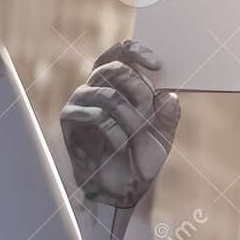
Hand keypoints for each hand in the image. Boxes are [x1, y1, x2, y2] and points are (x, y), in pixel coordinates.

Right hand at [60, 41, 178, 208]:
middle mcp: (97, 86)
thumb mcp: (163, 135)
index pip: (121, 52)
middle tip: (150, 114)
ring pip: (109, 95)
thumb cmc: (141, 157)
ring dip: (131, 118)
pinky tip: (121, 146)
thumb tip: (169, 96)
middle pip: (116, 68)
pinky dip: (115, 133)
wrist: (122, 188)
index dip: (137, 51)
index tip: (158, 64)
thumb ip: (168, 115)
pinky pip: (96, 116)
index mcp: (119, 83)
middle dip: (140, 91)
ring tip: (137, 135)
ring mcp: (81, 101)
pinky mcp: (69, 119)